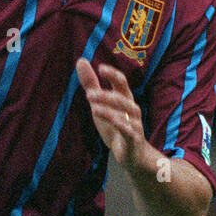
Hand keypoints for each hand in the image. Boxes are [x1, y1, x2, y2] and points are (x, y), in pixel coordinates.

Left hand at [76, 60, 165, 178]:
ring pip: (125, 111)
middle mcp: (132, 108)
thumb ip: (91, 84)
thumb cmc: (115, 126)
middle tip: (89, 94)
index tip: (100, 67)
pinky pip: (128, 129)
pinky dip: (119, 123)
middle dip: (106, 94)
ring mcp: (134, 122)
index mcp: (124, 98)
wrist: (132, 155)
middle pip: (122, 96)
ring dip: (109, 108)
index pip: (121, 81)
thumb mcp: (100, 104)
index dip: (113, 74)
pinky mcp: (133, 137)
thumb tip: (81, 61)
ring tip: (93, 106)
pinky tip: (110, 120)